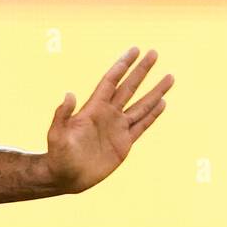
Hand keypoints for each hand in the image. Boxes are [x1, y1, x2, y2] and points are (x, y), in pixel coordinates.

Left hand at [44, 47, 172, 193]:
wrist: (66, 176)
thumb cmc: (58, 155)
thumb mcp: (57, 134)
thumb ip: (62, 115)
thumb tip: (69, 94)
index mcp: (93, 108)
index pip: (111, 81)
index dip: (122, 66)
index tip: (134, 50)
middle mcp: (108, 114)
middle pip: (129, 87)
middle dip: (141, 70)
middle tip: (154, 53)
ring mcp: (117, 128)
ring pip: (141, 105)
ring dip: (155, 91)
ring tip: (169, 77)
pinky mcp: (124, 143)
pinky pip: (142, 125)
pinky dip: (153, 115)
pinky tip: (163, 103)